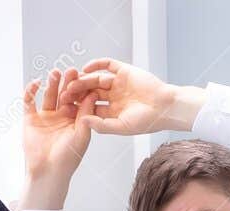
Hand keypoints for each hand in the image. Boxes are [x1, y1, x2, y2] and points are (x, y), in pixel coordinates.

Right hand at [21, 69, 93, 183]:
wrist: (48, 171)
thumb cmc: (68, 158)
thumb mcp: (81, 134)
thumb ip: (86, 114)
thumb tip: (93, 94)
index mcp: (76, 119)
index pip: (79, 100)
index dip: (82, 89)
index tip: (86, 78)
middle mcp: (61, 116)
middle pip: (64, 95)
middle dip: (68, 83)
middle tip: (72, 71)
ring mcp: (46, 116)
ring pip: (49, 95)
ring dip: (51, 84)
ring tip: (55, 73)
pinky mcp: (31, 118)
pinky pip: (29, 101)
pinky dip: (31, 91)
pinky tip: (36, 82)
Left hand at [63, 58, 185, 135]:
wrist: (166, 106)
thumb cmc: (148, 121)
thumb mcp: (122, 127)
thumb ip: (101, 125)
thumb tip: (81, 121)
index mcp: (112, 111)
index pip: (90, 108)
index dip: (78, 108)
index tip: (65, 108)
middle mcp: (113, 97)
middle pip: (90, 92)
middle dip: (77, 93)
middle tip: (64, 94)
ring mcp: (117, 83)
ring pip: (95, 79)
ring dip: (83, 80)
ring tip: (72, 82)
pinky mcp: (123, 70)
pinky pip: (106, 64)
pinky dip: (96, 64)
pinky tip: (86, 68)